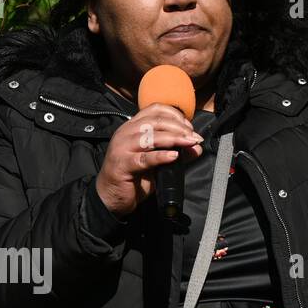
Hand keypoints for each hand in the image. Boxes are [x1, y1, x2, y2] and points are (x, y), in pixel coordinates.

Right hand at [95, 103, 203, 217]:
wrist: (110, 197)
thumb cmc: (133, 177)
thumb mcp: (157, 162)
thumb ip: (175, 152)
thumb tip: (197, 148)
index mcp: (132, 127)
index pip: (155, 110)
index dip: (175, 115)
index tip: (190, 128)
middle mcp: (125, 133)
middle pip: (155, 121)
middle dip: (179, 128)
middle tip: (194, 138)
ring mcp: (122, 148)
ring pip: (150, 136)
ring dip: (174, 138)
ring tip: (189, 143)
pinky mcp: (122, 164)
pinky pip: (145, 158)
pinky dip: (161, 156)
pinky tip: (174, 157)